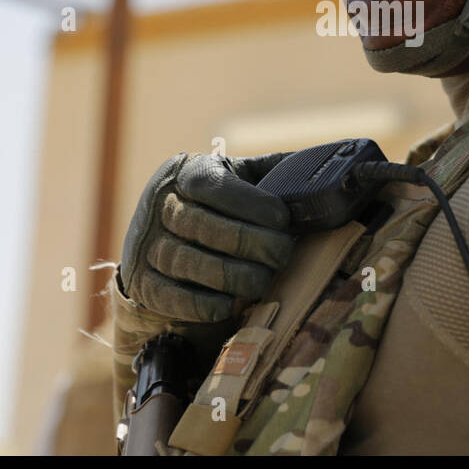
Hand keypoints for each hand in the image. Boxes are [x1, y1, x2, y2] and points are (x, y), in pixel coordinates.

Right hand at [118, 151, 294, 324]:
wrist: (157, 243)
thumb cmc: (216, 206)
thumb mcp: (237, 178)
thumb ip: (272, 172)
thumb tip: (326, 165)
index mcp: (183, 172)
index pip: (213, 184)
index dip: (250, 203)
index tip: (282, 218)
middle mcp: (158, 205)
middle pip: (205, 226)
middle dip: (251, 243)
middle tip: (282, 255)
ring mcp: (145, 245)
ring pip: (190, 263)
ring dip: (234, 276)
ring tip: (263, 280)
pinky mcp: (142, 283)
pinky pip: (174, 297)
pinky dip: (206, 303)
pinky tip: (232, 303)